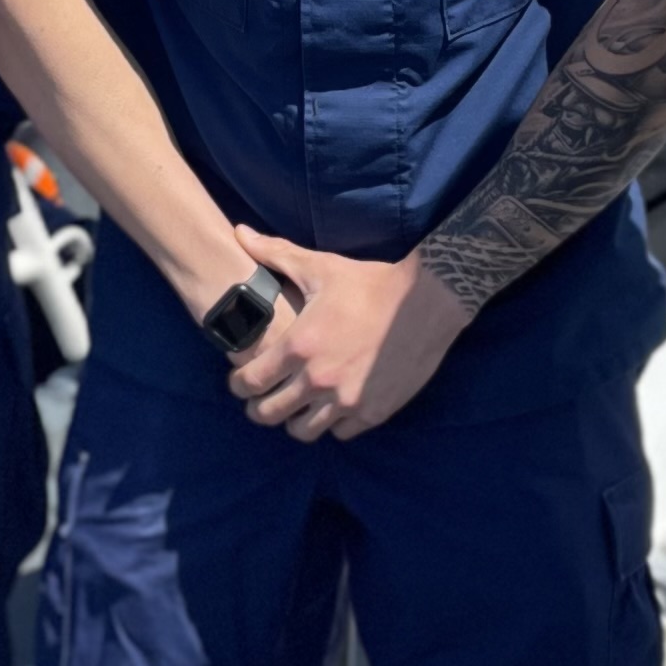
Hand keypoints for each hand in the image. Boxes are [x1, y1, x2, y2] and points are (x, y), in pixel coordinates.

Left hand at [223, 231, 470, 440]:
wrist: (427, 301)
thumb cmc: (370, 283)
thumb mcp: (320, 267)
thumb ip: (274, 254)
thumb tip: (239, 232)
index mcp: (300, 346)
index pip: (250, 382)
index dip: (238, 385)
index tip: (240, 381)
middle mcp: (319, 379)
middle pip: (270, 414)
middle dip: (259, 409)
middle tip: (261, 400)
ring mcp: (347, 400)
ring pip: (303, 431)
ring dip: (294, 421)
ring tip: (296, 408)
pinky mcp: (373, 411)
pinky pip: (340, 433)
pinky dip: (332, 424)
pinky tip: (332, 408)